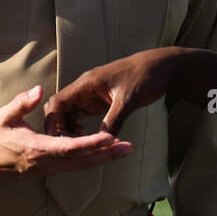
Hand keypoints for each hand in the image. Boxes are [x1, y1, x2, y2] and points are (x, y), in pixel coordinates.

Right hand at [0, 85, 134, 179]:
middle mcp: (47, 162)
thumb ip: (22, 103)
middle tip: (130, 147)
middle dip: (107, 154)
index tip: (109, 137)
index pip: (68, 147)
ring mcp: (51, 169)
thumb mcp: (4, 116)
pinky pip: (77, 164)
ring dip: (104, 157)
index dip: (90, 143)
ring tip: (127, 148)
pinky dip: (93, 158)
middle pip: (82, 160)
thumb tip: (39, 91)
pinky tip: (109, 150)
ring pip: (82, 165)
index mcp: (37, 148)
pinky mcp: (54, 169)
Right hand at [44, 47, 180, 137]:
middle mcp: (85, 88)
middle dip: (59, 127)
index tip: (54, 138)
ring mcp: (91, 94)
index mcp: (87, 83)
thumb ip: (113, 121)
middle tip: (66, 146)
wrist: (163, 68)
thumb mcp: (128, 101)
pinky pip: (82, 114)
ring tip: (77, 145)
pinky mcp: (99, 100)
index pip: (58, 101)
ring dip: (69, 129)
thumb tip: (102, 143)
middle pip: (60, 108)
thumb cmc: (146, 77)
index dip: (53, 120)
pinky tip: (88, 139)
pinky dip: (79, 127)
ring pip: (70, 113)